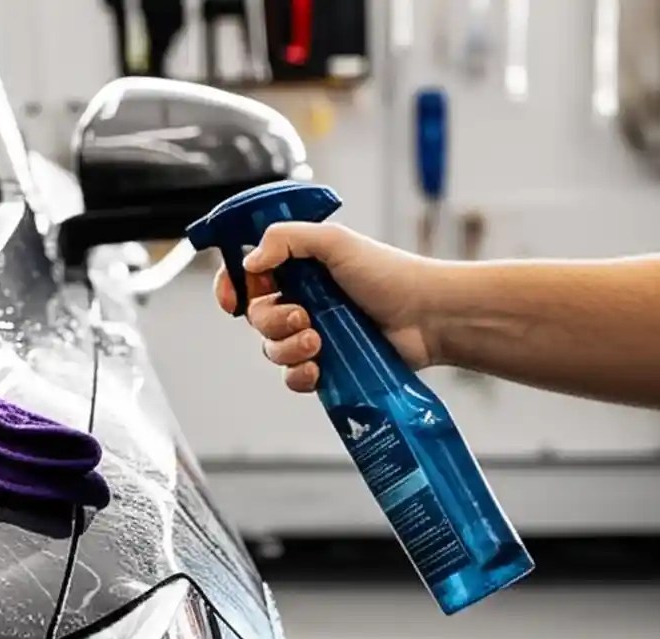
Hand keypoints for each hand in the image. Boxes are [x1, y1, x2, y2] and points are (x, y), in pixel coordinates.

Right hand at [213, 222, 442, 392]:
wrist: (428, 316)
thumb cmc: (389, 274)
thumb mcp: (335, 242)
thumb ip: (286, 239)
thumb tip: (249, 262)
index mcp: (297, 269)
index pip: (247, 277)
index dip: (231, 287)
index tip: (233, 299)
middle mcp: (301, 301)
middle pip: (256, 317)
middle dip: (271, 321)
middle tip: (303, 316)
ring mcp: (313, 335)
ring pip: (271, 350)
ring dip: (287, 348)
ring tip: (318, 342)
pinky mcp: (327, 366)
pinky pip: (292, 378)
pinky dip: (298, 375)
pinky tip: (318, 367)